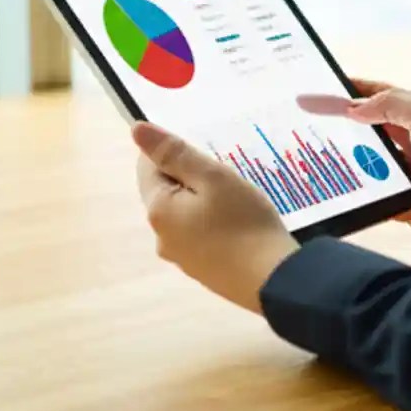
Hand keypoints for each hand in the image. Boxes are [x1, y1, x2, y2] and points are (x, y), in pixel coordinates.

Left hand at [133, 122, 298, 313]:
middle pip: (166, 192)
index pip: (147, 166)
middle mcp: (161, 237)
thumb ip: (174, 153)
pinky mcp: (202, 272)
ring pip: (184, 215)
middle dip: (191, 179)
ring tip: (237, 201)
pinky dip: (214, 224)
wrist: (274, 280)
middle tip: (227, 177)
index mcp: (158, 210)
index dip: (175, 153)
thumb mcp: (213, 178)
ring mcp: (181, 258)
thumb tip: (136, 130)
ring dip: (204, 202)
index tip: (207, 156)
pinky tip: (239, 226)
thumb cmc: (244, 222)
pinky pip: (199, 236)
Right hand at [298, 79, 410, 253]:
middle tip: (301, 121)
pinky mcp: (397, 196)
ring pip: (363, 158)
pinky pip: (367, 189)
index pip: (377, 95)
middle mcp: (409, 138)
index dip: (348, 91)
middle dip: (337, 122)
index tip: (317, 90)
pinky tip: (324, 184)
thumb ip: (393, 105)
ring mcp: (403, 168)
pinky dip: (349, 186)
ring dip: (339, 155)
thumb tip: (355, 108)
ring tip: (304, 150)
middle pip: (365, 126)